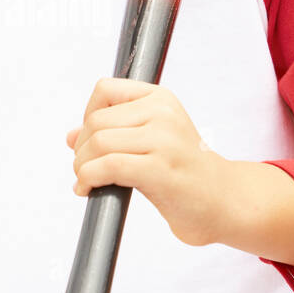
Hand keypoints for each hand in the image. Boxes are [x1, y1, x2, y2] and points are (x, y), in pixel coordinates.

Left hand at [66, 77, 226, 246]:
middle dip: (81, 149)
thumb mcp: (151, 142)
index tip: (90, 142)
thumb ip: (114, 133)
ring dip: (82, 166)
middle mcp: (163, 113)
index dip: (87, 116)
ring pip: (98, 143)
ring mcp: (163, 140)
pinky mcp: (159, 169)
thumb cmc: (185, 173)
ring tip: (87, 181)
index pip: (104, 90)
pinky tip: (88, 190)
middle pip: (96, 121)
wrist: (223, 202)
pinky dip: (88, 179)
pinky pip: (107, 166)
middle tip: (84, 170)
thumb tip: (70, 136)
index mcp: (161, 99)